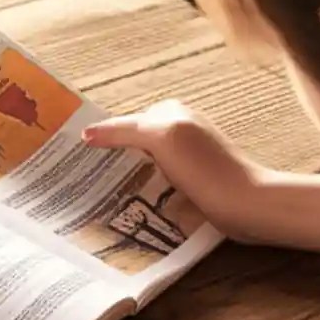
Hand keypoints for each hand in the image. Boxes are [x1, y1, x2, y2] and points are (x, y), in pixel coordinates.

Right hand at [83, 100, 265, 239]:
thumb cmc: (205, 169)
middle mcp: (179, 130)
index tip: (73, 157)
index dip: (100, 138)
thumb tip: (87, 132)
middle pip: (132, 145)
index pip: (123, 123)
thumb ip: (124, 130)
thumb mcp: (161, 138)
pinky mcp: (194, 184)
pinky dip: (143, 194)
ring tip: (99, 198)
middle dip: (110, 160)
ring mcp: (187, 158)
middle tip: (81, 182)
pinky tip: (133, 208)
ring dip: (125, 180)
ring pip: (143, 167)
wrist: (246, 204)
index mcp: (170, 112)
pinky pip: (158, 185)